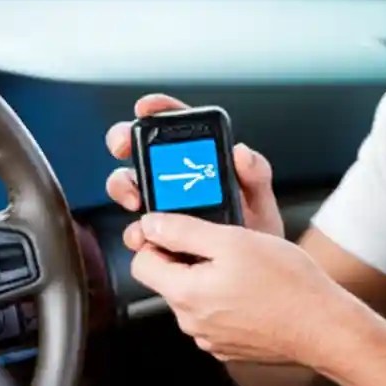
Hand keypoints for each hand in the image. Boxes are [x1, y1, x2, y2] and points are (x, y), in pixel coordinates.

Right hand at [104, 93, 285, 246]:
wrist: (253, 278)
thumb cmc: (257, 235)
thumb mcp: (262, 201)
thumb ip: (256, 175)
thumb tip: (242, 153)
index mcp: (202, 162)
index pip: (177, 127)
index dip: (159, 110)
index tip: (146, 107)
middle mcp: (175, 181)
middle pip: (140, 150)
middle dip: (125, 140)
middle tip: (125, 146)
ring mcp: (162, 208)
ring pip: (128, 185)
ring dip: (123, 186)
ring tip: (136, 197)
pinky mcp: (155, 236)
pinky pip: (136, 229)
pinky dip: (134, 231)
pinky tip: (144, 235)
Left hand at [130, 212, 355, 364]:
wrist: (322, 325)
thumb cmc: (287, 283)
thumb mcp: (233, 239)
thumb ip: (184, 230)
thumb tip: (150, 224)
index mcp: (185, 294)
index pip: (142, 263)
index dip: (157, 240)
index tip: (178, 228)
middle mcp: (192, 321)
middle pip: (168, 280)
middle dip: (188, 257)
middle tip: (222, 241)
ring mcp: (212, 337)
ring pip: (194, 296)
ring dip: (209, 277)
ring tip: (244, 264)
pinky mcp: (230, 344)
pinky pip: (215, 314)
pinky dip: (227, 298)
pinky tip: (253, 287)